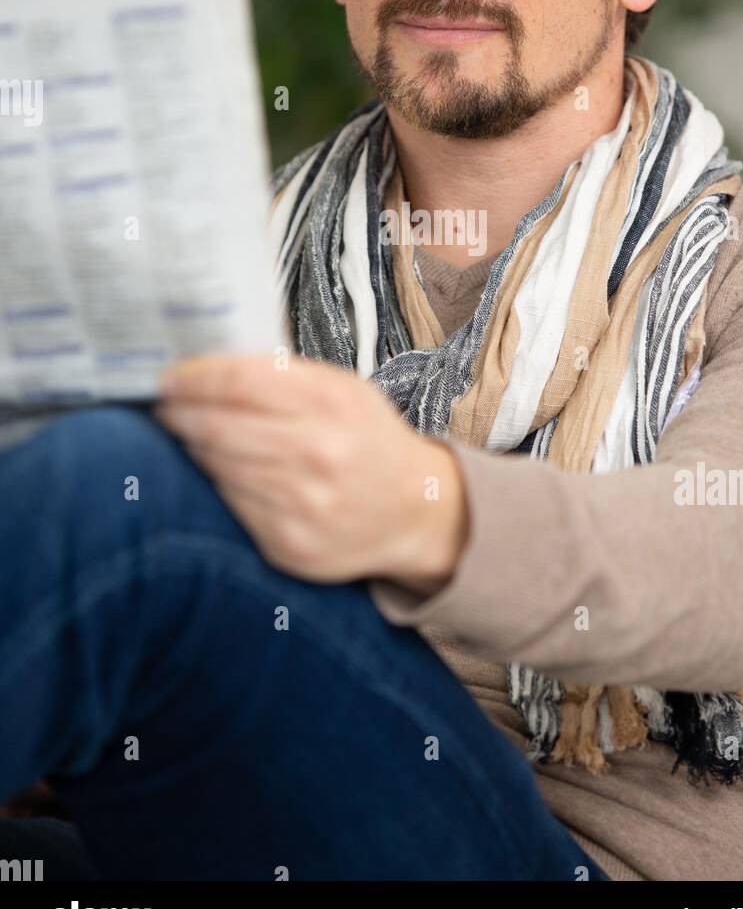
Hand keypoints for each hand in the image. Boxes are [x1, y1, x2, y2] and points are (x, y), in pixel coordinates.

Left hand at [153, 353, 468, 589]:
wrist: (415, 511)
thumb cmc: (369, 440)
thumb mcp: (343, 391)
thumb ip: (284, 376)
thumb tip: (208, 366)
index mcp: (332, 403)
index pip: (239, 382)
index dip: (193, 378)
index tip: (166, 377)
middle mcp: (318, 452)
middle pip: (218, 427)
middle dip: (178, 413)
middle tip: (162, 405)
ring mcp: (302, 503)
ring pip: (217, 467)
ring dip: (192, 448)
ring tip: (184, 434)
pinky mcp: (288, 543)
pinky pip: (230, 504)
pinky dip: (217, 483)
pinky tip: (217, 470)